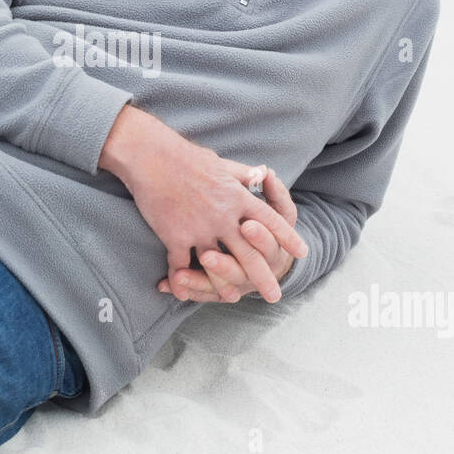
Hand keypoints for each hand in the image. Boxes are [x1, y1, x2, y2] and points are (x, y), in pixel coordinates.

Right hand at [98, 107, 306, 301]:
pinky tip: (182, 291)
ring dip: (224, 285)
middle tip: (275, 295)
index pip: (271, 221)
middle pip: (250, 253)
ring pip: (217, 265)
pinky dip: (180, 279)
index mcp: (238, 196)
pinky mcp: (175, 236)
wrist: (151, 156)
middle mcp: (224, 216)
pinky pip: (180, 264)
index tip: (302, 252)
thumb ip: (243, 175)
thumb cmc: (186, 157)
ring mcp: (200, 228)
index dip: (287, 238)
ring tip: (233, 298)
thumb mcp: (221, 163)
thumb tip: (263, 173)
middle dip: (264, 276)